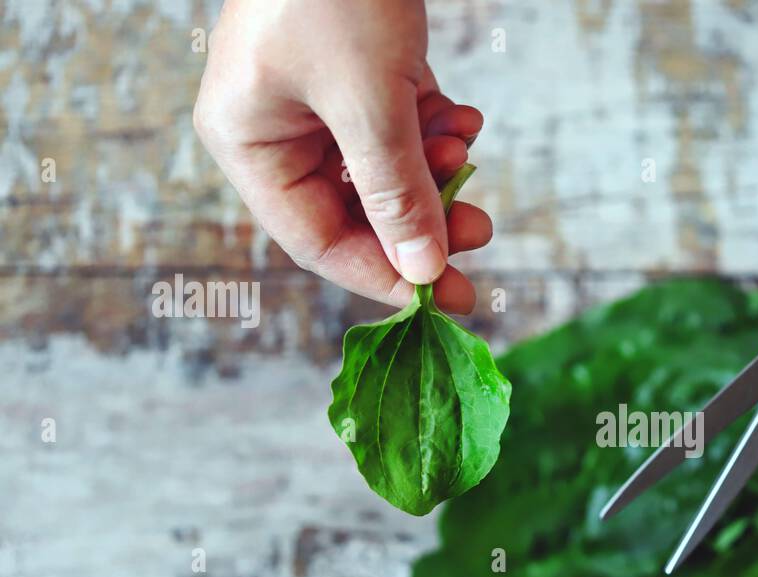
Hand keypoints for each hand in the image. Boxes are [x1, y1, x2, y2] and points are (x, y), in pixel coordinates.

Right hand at [193, 0, 491, 311]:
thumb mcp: (367, 100)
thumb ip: (397, 189)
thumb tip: (425, 271)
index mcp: (250, 142)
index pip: (316, 239)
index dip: (381, 273)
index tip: (441, 296)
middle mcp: (279, 128)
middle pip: (358, 209)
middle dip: (423, 219)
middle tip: (481, 233)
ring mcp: (319, 100)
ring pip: (386, 170)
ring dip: (435, 172)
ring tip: (468, 155)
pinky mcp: (359, 72)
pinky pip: (402, 126)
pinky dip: (435, 130)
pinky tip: (465, 120)